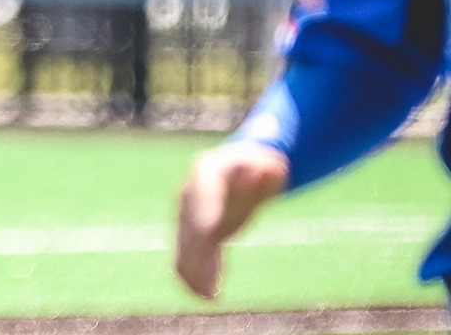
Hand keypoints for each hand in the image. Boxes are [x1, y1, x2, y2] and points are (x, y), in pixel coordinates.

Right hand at [174, 142, 289, 299]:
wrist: (244, 168)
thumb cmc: (259, 164)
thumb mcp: (267, 163)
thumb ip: (266, 169)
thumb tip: (269, 171)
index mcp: (205, 172)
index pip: (202, 194)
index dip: (204, 213)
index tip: (206, 231)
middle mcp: (190, 195)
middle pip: (190, 225)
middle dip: (197, 251)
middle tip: (207, 276)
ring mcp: (191, 214)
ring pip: (188, 244)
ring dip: (196, 270)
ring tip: (209, 296)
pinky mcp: (198, 232)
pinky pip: (192, 254)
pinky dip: (196, 274)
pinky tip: (207, 296)